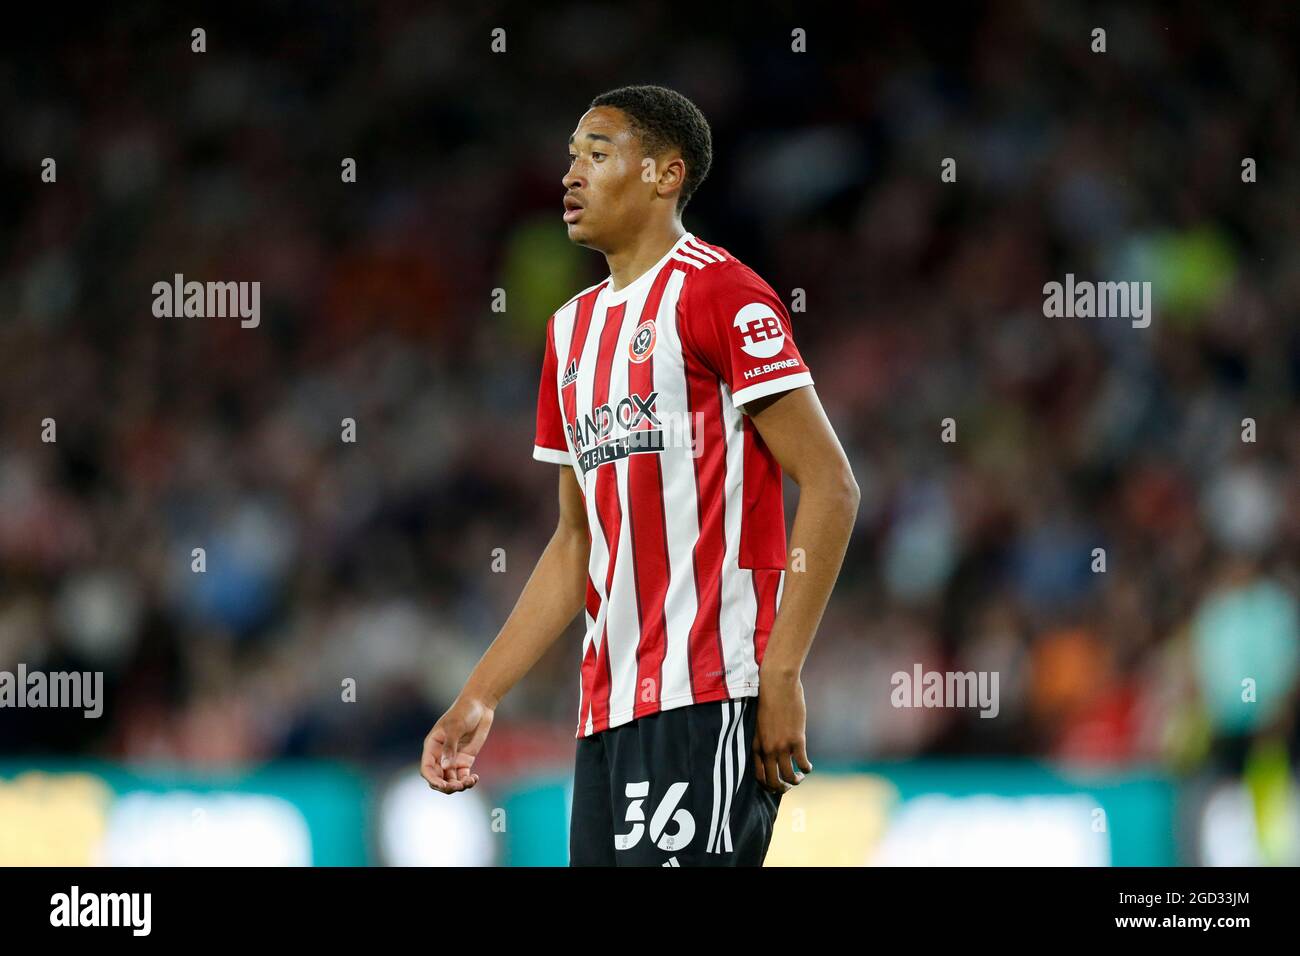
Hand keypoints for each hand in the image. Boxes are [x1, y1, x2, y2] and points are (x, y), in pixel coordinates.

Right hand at [422, 695, 494, 793]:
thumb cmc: (463, 712)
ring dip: (458, 785)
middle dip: (446, 786)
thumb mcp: (455, 727)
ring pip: (451, 780)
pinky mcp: (465, 760)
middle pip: (438, 778)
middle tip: (458, 786)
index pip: (427, 769)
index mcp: (432, 747)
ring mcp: (453, 759)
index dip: (432, 780)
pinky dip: (467, 781)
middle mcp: (440, 755)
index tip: (443, 785)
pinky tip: (474, 779)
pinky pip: (463, 776)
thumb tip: (446, 767)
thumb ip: (450, 747)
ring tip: (469, 782)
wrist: (480, 705)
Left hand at [753, 671, 812, 792]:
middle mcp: (767, 749)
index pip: (758, 775)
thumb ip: (764, 738)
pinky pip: (802, 763)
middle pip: (773, 781)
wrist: (777, 684)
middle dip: (781, 788)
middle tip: (788, 786)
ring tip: (800, 777)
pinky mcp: (797, 740)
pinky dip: (806, 768)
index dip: (767, 785)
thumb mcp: (760, 723)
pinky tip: (808, 766)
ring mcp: (782, 746)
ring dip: (795, 781)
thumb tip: (771, 749)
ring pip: (789, 776)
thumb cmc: (768, 699)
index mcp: (756, 745)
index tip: (775, 785)